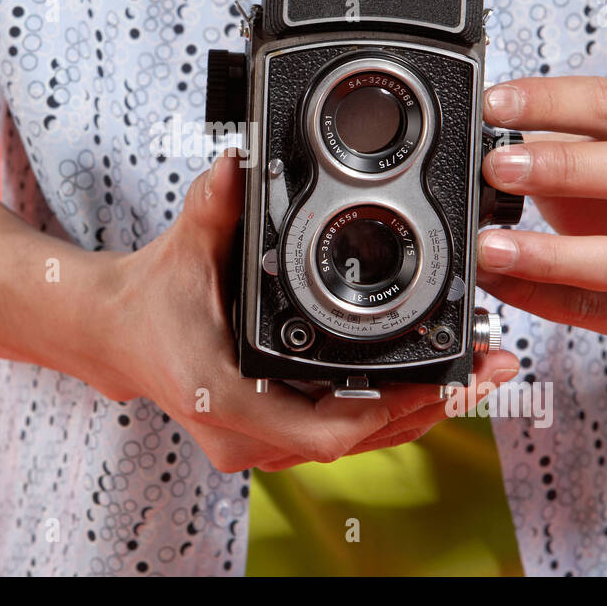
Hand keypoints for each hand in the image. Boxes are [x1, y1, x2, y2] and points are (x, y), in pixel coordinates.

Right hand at [99, 153, 519, 472]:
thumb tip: (238, 162)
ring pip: (355, 443)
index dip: (389, 413)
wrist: (117, 334)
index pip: (323, 430)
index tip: (441, 385)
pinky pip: (340, 432)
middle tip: (489, 370)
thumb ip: (214, 205)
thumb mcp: (184, 247)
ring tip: (479, 378)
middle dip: (429, 407)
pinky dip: (386, 412)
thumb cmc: (151, 300)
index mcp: (227, 397)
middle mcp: (245, 434)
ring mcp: (259, 442)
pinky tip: (431, 388)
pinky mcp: (270, 435)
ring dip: (418, 413)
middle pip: (357, 441)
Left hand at [477, 76, 606, 352]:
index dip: (550, 102)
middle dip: (563, 168)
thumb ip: (556, 142)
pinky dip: (541, 298)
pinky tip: (499, 282)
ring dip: (548, 256)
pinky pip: (600, 310)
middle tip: (496, 168)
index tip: (493, 105)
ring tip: (489, 247)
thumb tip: (481, 137)